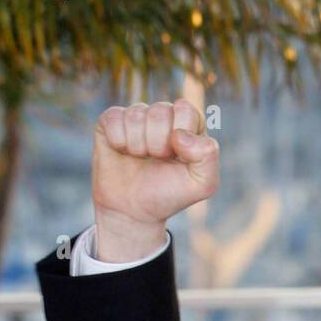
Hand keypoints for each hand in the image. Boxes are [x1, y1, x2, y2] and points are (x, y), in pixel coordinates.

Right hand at [92, 99, 219, 259]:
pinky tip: (123, 152)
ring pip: (136, 115)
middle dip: (159, 145)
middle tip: (158, 161)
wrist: (135, 210)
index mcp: (189, 124)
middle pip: (160, 112)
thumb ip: (208, 155)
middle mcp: (163, 116)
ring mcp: (137, 116)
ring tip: (141, 159)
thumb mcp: (202, 184)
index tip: (177, 157)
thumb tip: (179, 134)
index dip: (181, 136)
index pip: (186, 110)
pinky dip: (119, 142)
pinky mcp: (111, 120)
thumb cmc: (170, 194)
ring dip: (138, 146)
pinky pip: (114, 119)